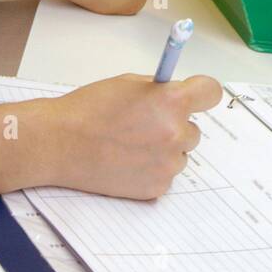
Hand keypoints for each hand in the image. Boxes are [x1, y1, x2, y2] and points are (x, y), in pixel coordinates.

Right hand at [26, 72, 222, 198]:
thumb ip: (160, 89)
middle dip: (175, 125)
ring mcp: (167, 164)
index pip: (211, 92)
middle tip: (145, 124)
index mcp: (172, 101)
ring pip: (180, 154)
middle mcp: (176, 133)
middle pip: (194, 129)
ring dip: (165, 149)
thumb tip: (178, 94)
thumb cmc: (90, 108)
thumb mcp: (129, 84)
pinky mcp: (156, 188)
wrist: (60, 144)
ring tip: (131, 144)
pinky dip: (151, 169)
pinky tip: (126, 161)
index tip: (196, 96)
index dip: (202, 93)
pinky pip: (165, 174)